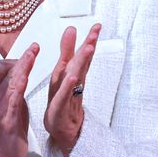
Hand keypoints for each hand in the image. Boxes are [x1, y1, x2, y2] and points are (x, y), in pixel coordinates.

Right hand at [0, 44, 37, 156]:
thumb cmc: (10, 123)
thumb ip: (14, 84)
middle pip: (5, 69)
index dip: (17, 58)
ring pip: (10, 81)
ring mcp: (0, 106)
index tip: (32, 52)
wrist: (3, 150)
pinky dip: (18, 87)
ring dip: (22, 67)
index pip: (2, 66)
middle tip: (35, 46)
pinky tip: (24, 79)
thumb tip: (20, 67)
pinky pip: (12, 100)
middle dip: (22, 57)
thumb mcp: (12, 99)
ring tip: (32, 55)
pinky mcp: (7, 118)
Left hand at [44, 24, 100, 156]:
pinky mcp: (60, 109)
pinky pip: (65, 97)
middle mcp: (73, 85)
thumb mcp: (62, 73)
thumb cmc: (62, 100)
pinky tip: (72, 77)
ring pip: (76, 78)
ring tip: (88, 48)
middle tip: (95, 32)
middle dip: (89, 47)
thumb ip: (67, 52)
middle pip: (83, 64)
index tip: (97, 26)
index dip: (89, 40)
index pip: (83, 56)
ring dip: (82, 63)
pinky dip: (68, 87)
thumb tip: (71, 29)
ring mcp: (69, 97)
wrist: (62, 130)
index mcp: (72, 75)